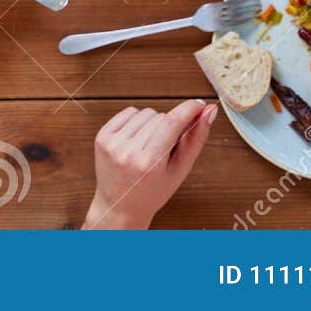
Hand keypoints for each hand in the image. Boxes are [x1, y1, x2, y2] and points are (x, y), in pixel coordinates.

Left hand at [84, 99, 214, 228]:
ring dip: (153, 123)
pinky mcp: (101, 137)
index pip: (172, 123)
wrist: (120, 206)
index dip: (188, 109)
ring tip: (150, 146)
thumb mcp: (180, 170)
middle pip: (160, 117)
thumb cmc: (153, 192)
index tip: (199, 104)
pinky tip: (137, 139)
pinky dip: (137, 121)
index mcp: (149, 164)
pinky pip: (127, 113)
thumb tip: (209, 111)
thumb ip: (196, 139)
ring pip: (144, 112)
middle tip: (166, 147)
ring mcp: (112, 144)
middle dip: (169, 125)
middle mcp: (127, 152)